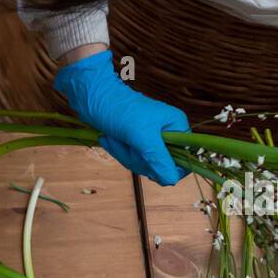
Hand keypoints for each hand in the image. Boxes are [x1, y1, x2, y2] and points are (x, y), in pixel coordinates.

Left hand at [54, 50, 189, 186]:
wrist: (92, 97)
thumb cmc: (119, 111)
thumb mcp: (142, 136)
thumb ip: (158, 158)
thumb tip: (171, 180)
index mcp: (176, 126)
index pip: (185, 158)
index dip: (169, 168)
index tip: (152, 167)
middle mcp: (167, 132)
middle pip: (161, 165)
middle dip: (139, 160)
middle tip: (127, 144)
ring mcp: (151, 138)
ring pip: (145, 164)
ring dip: (126, 156)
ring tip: (114, 138)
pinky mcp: (136, 141)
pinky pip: (132, 159)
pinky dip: (120, 152)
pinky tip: (110, 139)